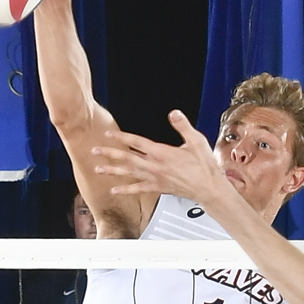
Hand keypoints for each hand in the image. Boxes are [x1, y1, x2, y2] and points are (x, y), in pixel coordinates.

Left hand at [91, 111, 236, 206]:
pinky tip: (115, 190)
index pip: (136, 142)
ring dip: (112, 171)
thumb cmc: (204, 166)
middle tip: (95, 151)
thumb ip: (183, 126)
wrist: (208, 188)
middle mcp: (155, 166)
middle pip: (127, 158)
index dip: (121, 137)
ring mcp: (155, 178)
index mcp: (162, 153)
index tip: (109, 134)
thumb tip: (174, 113)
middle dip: (109, 154)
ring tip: (98, 169)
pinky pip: (138, 189)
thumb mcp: (196, 141)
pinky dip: (125, 190)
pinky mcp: (158, 188)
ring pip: (129, 173)